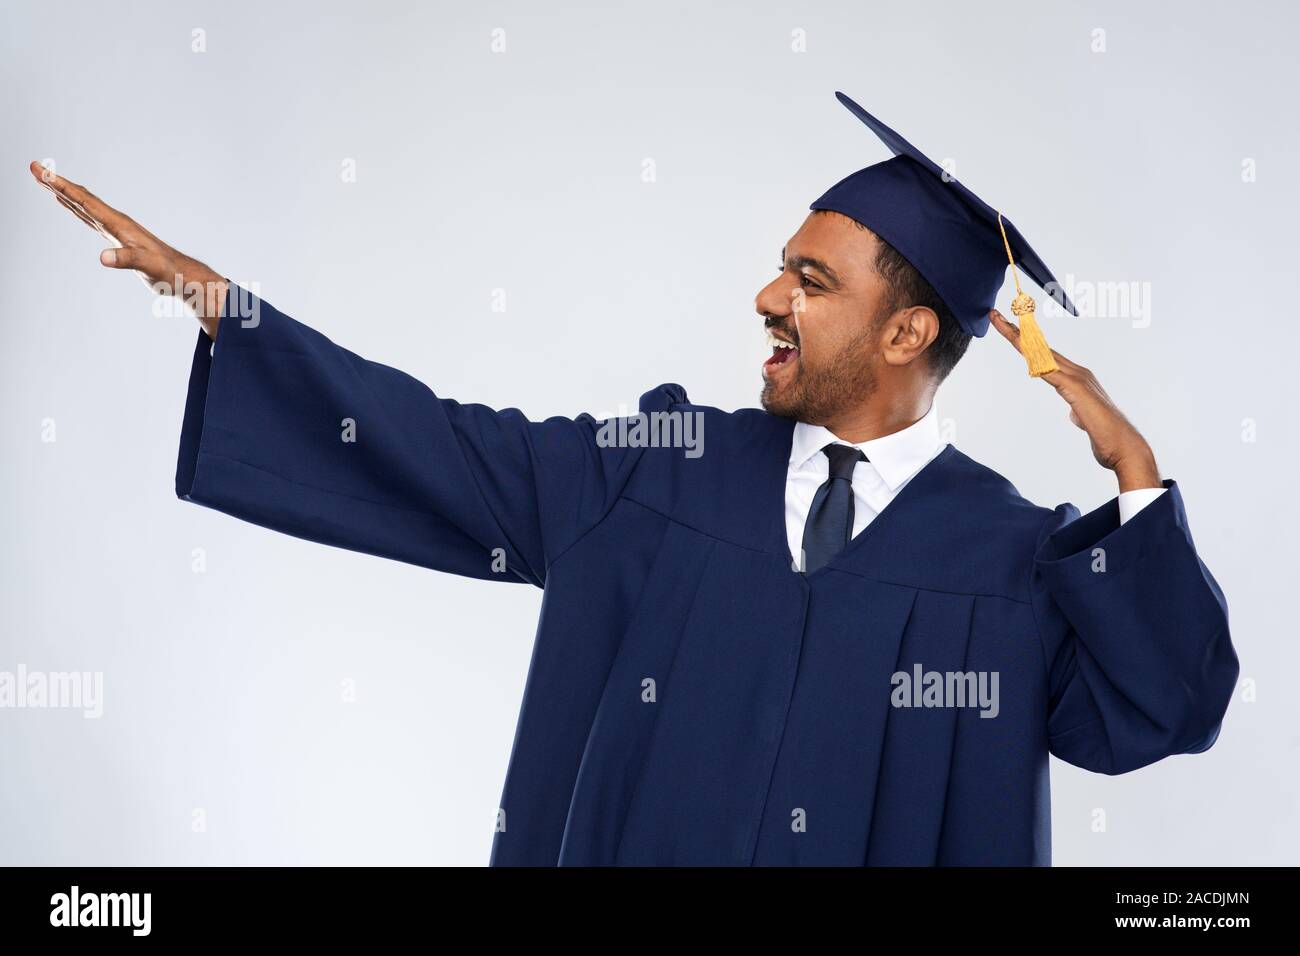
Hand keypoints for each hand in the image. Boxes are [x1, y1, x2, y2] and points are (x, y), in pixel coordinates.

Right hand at [29, 161, 226, 339]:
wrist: (183, 275)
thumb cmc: (168, 271)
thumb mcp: (148, 267)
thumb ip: (127, 260)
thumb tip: (102, 257)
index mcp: (119, 225)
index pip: (85, 201)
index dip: (62, 187)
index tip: (42, 172)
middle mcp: (116, 222)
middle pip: (81, 198)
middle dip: (57, 184)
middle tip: (34, 167)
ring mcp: (116, 229)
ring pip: (83, 205)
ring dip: (62, 193)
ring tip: (43, 179)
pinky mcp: (117, 238)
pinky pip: (89, 217)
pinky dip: (74, 207)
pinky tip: (66, 203)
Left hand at [989, 308, 1161, 492]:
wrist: (1123, 446)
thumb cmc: (1105, 434)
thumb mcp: (1084, 418)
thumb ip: (1078, 411)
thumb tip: (1076, 412)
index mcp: (1076, 378)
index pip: (1045, 356)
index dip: (1026, 343)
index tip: (1009, 330)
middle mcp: (1077, 372)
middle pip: (1040, 348)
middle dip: (1017, 331)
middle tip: (996, 316)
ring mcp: (1077, 378)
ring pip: (1042, 353)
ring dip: (1020, 337)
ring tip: (1002, 322)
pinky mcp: (1076, 389)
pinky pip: (1049, 370)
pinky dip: (1034, 358)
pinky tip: (1020, 348)